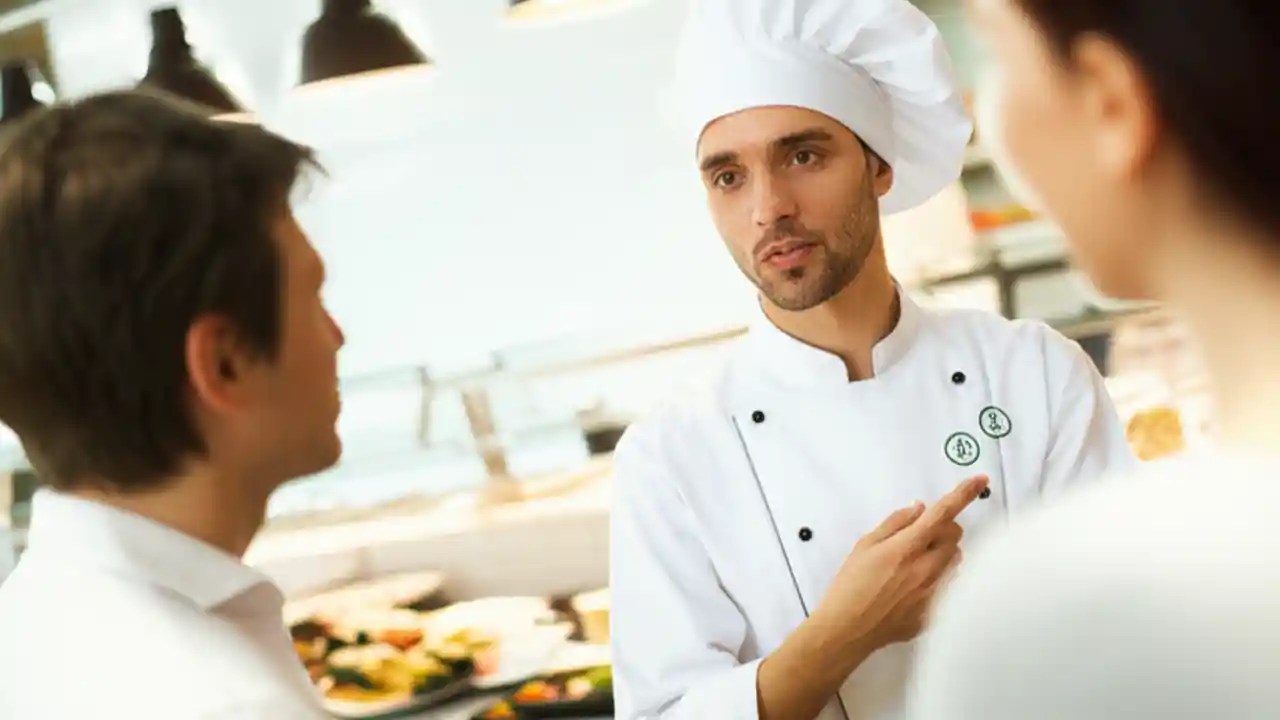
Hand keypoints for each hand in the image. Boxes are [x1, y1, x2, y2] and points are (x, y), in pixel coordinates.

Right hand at [812, 476, 988, 659]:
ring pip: (955, 562)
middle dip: (944, 529)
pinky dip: (936, 580)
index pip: (943, 514)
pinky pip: (947, 588)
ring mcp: (934, 593)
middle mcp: (926, 569)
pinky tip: (911, 590)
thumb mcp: (865, 545)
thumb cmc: (850, 585)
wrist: (847, 629)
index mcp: (907, 547)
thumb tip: (919, 509)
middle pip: (956, 537)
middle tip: (922, 535)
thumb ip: (895, 523)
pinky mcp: (936, 613)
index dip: (964, 494)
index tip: (980, 479)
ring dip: (942, 555)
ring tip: (915, 565)